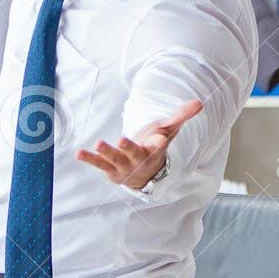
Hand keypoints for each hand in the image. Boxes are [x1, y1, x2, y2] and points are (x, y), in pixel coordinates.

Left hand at [75, 100, 202, 188]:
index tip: (161, 139)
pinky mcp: (110, 169)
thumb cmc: (155, 147)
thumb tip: (200, 102)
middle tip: (122, 140)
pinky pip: (99, 164)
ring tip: (99, 143)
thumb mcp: (169, 131)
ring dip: (106, 152)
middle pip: (134, 153)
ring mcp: (123, 165)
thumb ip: (181, 116)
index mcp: (154, 150)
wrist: (145, 174)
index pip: (159, 145)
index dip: (159, 142)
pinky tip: (79, 153)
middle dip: (128, 147)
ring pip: (115, 159)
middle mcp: (139, 160)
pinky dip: (89, 158)